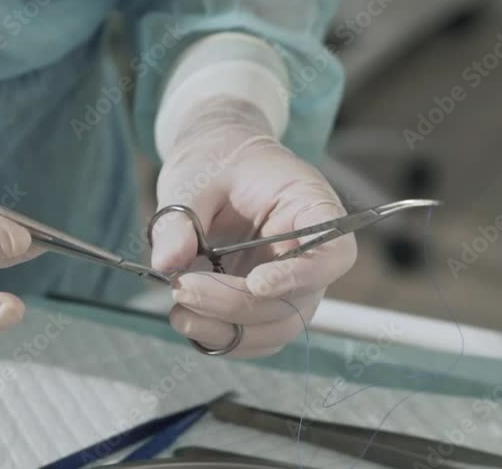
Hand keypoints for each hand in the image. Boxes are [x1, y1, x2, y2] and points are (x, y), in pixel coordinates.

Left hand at [150, 98, 356, 357]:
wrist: (215, 165)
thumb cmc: (216, 163)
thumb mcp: (193, 179)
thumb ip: (180, 219)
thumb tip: (166, 263)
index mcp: (310, 206)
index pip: (334, 252)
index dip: (301, 276)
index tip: (255, 283)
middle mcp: (310, 253)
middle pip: (297, 302)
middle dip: (236, 305)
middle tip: (182, 288)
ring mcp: (291, 284)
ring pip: (276, 329)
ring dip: (226, 331)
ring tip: (179, 312)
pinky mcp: (264, 304)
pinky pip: (254, 336)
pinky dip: (220, 338)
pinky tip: (187, 320)